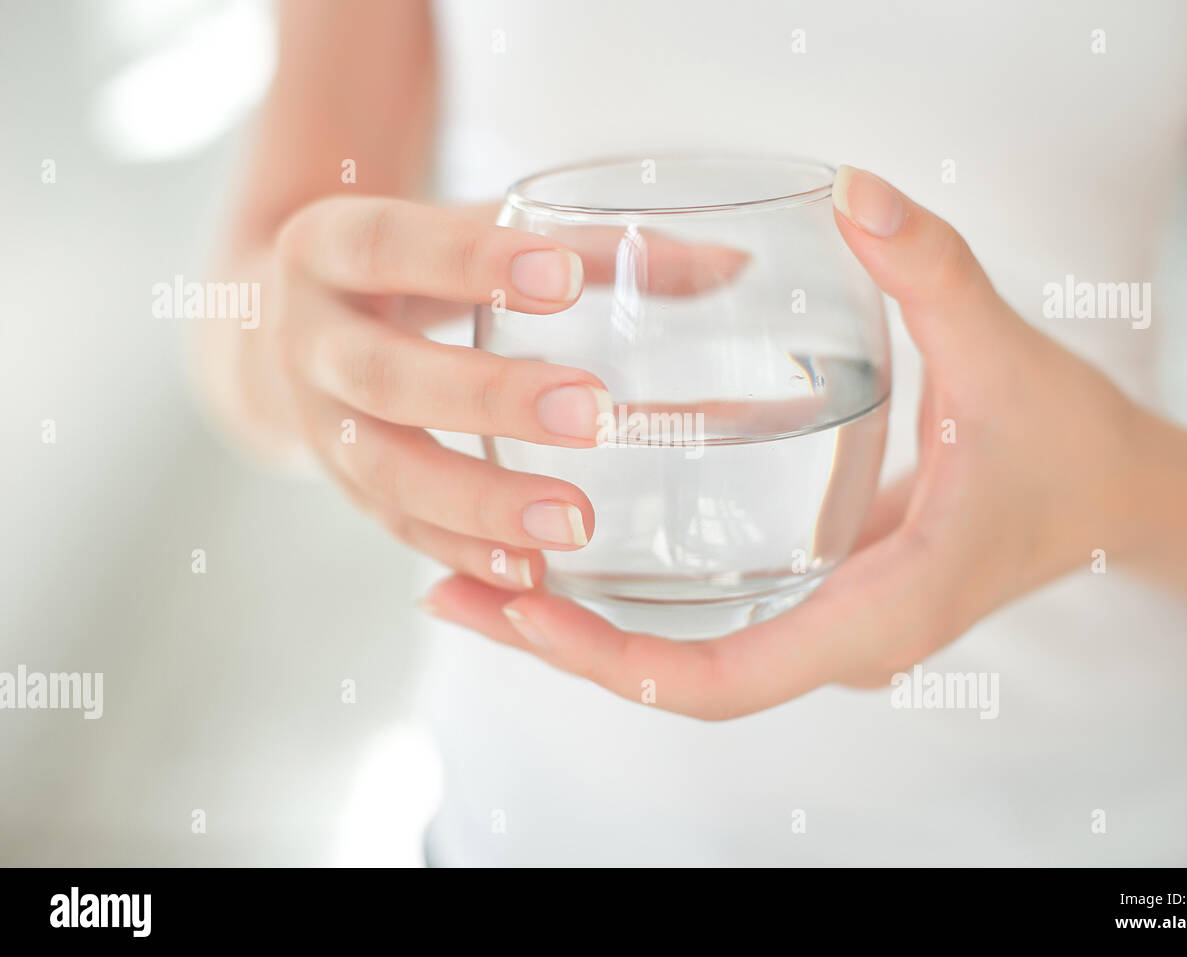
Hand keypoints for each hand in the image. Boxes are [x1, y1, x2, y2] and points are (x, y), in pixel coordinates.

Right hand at [257, 196, 746, 591]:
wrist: (289, 318)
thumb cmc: (411, 262)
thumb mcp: (468, 228)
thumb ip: (585, 243)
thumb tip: (730, 264)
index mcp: (328, 246)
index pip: (393, 247)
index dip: (471, 264)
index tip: (564, 280)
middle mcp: (305, 340)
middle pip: (384, 376)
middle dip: (487, 400)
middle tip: (592, 414)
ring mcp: (316, 426)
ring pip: (385, 474)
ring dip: (479, 505)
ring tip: (573, 524)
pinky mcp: (344, 487)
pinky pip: (399, 530)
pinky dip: (464, 555)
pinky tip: (533, 574)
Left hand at [421, 166, 1156, 718]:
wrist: (1116, 495)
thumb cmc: (1070, 446)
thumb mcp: (1006, 360)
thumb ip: (936, 274)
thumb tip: (858, 191)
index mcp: (882, 615)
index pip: (725, 680)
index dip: (614, 658)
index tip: (524, 608)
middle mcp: (843, 643)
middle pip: (677, 683)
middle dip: (562, 650)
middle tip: (449, 593)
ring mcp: (827, 630)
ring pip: (684, 665)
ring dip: (579, 636)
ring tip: (473, 583)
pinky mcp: (820, 601)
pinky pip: (708, 630)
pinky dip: (628, 610)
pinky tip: (566, 557)